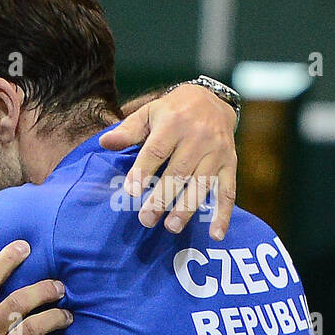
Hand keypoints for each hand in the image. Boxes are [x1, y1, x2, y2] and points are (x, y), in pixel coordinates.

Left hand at [99, 83, 236, 240]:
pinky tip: (215, 235)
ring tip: (171, 227)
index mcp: (174, 123)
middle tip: (146, 219)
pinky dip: (224, 214)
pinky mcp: (230, 164)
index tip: (131, 191)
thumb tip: (104, 142)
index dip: (144, 171)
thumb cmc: (172, 112)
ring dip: (187, 208)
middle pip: (179, 172)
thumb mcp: (148, 113)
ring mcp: (217, 152)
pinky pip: (229, 191)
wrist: (213, 100)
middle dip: (162, 198)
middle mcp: (199, 137)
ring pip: (202, 184)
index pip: (157, 150)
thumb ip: (128, 130)